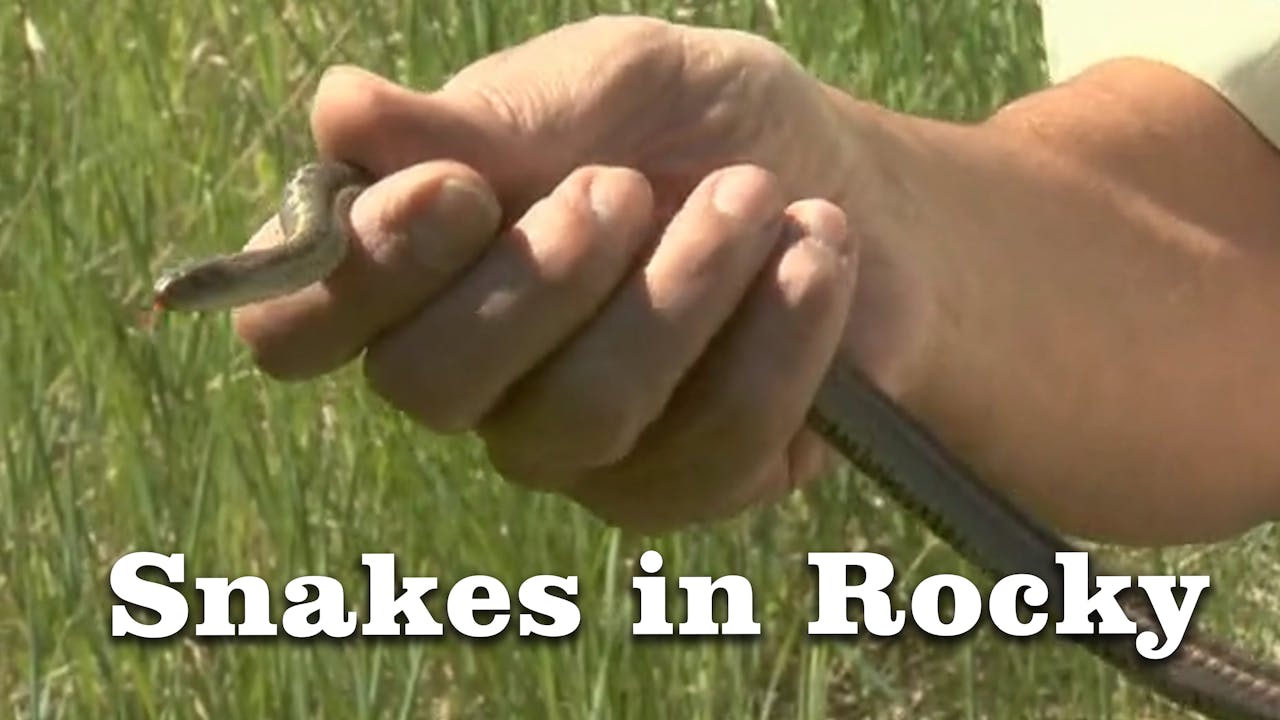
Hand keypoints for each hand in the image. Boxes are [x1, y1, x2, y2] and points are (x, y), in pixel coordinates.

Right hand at [234, 16, 930, 531]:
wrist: (851, 185)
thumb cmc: (703, 125)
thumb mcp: (607, 81)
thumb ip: (486, 116)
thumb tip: (337, 112)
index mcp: (416, 265)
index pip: (293, 323)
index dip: (359, 274)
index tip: (461, 190)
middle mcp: (471, 374)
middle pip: (428, 386)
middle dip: (545, 277)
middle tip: (627, 186)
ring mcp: (568, 445)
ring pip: (581, 417)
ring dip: (683, 289)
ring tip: (755, 198)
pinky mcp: (675, 488)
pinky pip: (710, 445)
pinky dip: (779, 334)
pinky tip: (813, 257)